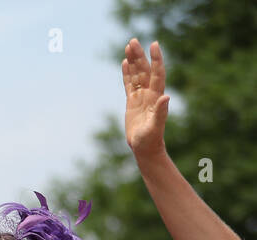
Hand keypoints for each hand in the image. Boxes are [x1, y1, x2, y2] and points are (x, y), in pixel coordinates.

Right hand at [122, 38, 169, 156]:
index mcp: (156, 96)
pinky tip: (125, 63)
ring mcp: (141, 97)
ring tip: (129, 46)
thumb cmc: (150, 139)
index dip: (156, 59)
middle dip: (140, 55)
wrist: (145, 147)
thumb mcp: (155, 126)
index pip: (156, 73)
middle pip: (144, 70)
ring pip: (136, 74)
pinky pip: (129, 84)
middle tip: (133, 40)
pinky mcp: (132, 102)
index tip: (154, 44)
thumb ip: (161, 111)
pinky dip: (127, 73)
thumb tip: (166, 97)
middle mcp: (149, 93)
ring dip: (133, 60)